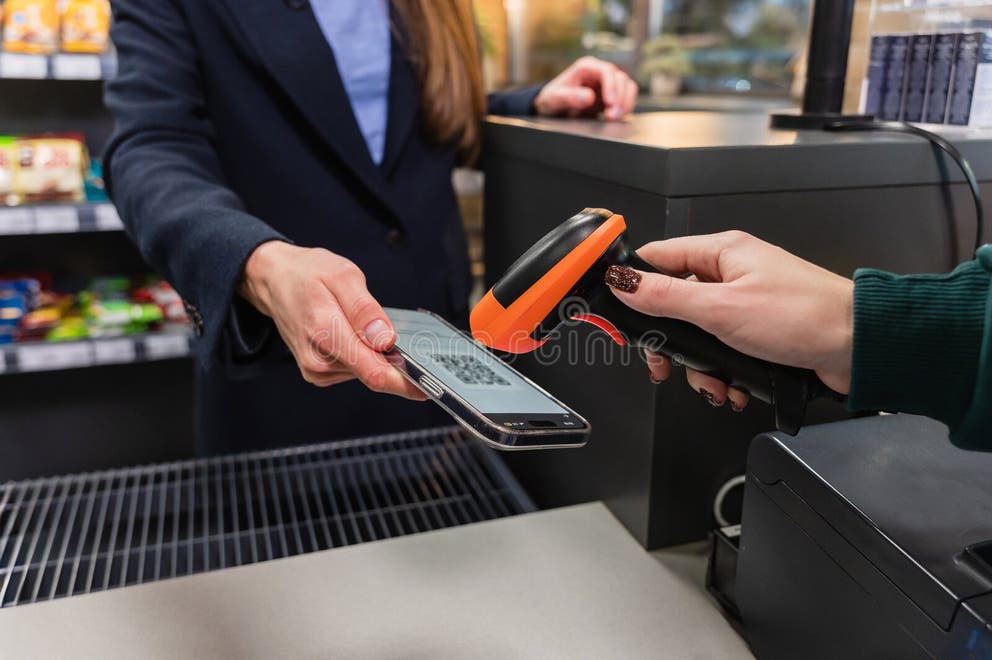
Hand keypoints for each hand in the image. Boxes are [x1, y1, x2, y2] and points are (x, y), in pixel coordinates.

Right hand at [239, 240, 424, 399]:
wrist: (273, 280)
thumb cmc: (307, 274)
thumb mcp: (342, 275)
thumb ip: (365, 309)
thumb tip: (386, 339)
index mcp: (325, 333)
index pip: (375, 373)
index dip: (408, 382)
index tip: (431, 384)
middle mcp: (319, 360)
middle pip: (375, 375)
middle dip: (395, 360)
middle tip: (398, 331)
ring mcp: (317, 370)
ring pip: (366, 373)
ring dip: (377, 355)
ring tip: (366, 325)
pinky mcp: (319, 373)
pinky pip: (355, 370)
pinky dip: (365, 356)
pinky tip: (356, 335)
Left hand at [533, 56, 637, 120]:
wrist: (552, 107)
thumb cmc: (551, 99)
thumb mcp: (554, 98)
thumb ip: (569, 97)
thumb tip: (588, 97)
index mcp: (586, 67)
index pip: (606, 71)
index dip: (611, 86)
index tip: (610, 102)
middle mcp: (599, 72)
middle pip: (620, 78)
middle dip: (620, 98)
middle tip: (612, 116)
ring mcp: (607, 83)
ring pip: (627, 87)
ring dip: (626, 103)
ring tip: (614, 118)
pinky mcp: (611, 95)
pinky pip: (626, 98)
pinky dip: (626, 107)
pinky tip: (617, 117)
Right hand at [607, 231, 853, 410]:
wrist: (861, 346)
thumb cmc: (804, 316)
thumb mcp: (721, 309)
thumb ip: (667, 297)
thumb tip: (624, 283)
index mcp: (721, 253)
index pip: (658, 258)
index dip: (633, 284)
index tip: (618, 314)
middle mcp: (733, 274)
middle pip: (675, 302)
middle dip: (670, 341)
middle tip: (663, 363)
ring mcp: (747, 303)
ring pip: (699, 334)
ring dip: (700, 365)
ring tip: (713, 383)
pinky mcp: (760, 331)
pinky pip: (725, 351)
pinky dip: (724, 373)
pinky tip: (733, 387)